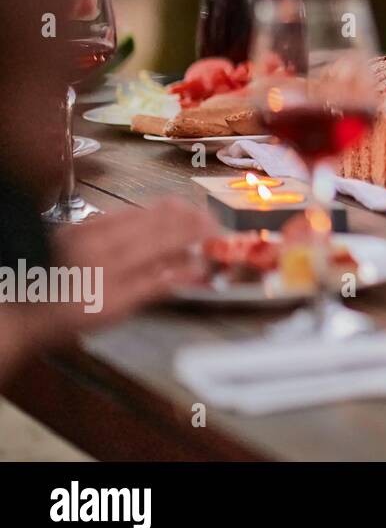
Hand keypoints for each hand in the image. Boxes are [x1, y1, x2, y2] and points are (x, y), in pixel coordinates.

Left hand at [30, 198, 218, 347]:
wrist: (27, 309)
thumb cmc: (75, 316)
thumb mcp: (118, 310)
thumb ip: (157, 286)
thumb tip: (195, 269)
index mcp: (114, 269)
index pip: (165, 241)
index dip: (195, 233)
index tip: (217, 232)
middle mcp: (102, 243)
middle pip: (157, 221)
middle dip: (190, 217)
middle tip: (212, 219)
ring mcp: (90, 230)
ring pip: (141, 211)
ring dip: (173, 211)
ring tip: (194, 213)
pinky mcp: (81, 224)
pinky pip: (122, 211)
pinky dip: (147, 211)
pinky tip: (160, 214)